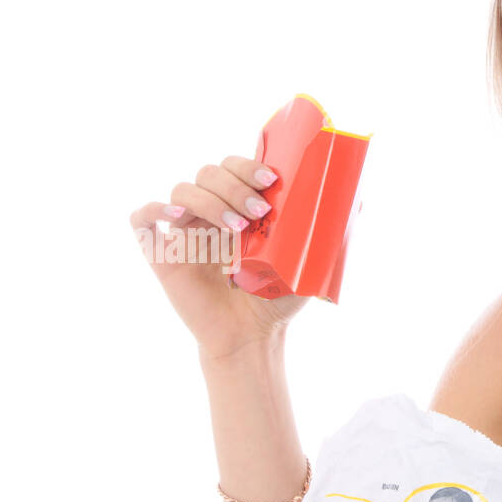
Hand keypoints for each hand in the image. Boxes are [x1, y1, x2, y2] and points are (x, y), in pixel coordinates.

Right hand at [129, 155, 310, 360]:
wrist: (252, 337)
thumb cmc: (277, 299)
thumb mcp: (309, 261)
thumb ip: (328, 232)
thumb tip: (360, 200)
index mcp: (239, 207)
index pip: (235, 166)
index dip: (248, 164)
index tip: (271, 180)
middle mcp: (209, 213)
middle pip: (209, 172)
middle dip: (235, 184)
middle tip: (260, 212)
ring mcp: (184, 231)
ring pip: (183, 189)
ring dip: (210, 200)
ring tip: (237, 230)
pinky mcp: (161, 254)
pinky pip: (141, 219)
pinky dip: (154, 209)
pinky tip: (179, 220)